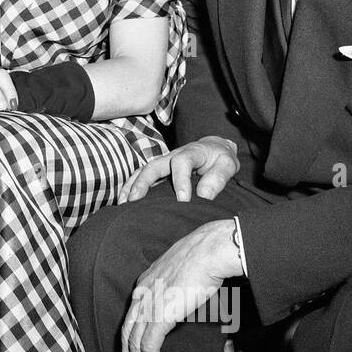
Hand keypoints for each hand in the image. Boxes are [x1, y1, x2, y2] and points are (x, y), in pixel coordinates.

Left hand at [120, 220, 240, 351]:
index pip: (131, 319)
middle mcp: (141, 295)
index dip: (130, 341)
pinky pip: (148, 347)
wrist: (210, 250)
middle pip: (127, 334)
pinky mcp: (160, 315)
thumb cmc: (204, 258)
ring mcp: (149, 305)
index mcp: (144, 284)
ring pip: (134, 345)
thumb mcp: (181, 273)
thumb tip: (181, 300)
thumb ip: (175, 289)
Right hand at [122, 135, 238, 202]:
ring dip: (131, 185)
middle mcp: (173, 156)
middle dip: (143, 182)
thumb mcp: (227, 165)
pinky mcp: (160, 171)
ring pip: (143, 171)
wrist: (215, 149)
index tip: (183, 200)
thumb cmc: (220, 158)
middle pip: (153, 165)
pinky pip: (141, 176)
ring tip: (123, 202)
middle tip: (136, 200)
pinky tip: (124, 201)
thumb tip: (203, 195)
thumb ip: (218, 178)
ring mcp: (164, 163)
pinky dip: (130, 186)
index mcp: (191, 152)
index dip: (181, 181)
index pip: (181, 163)